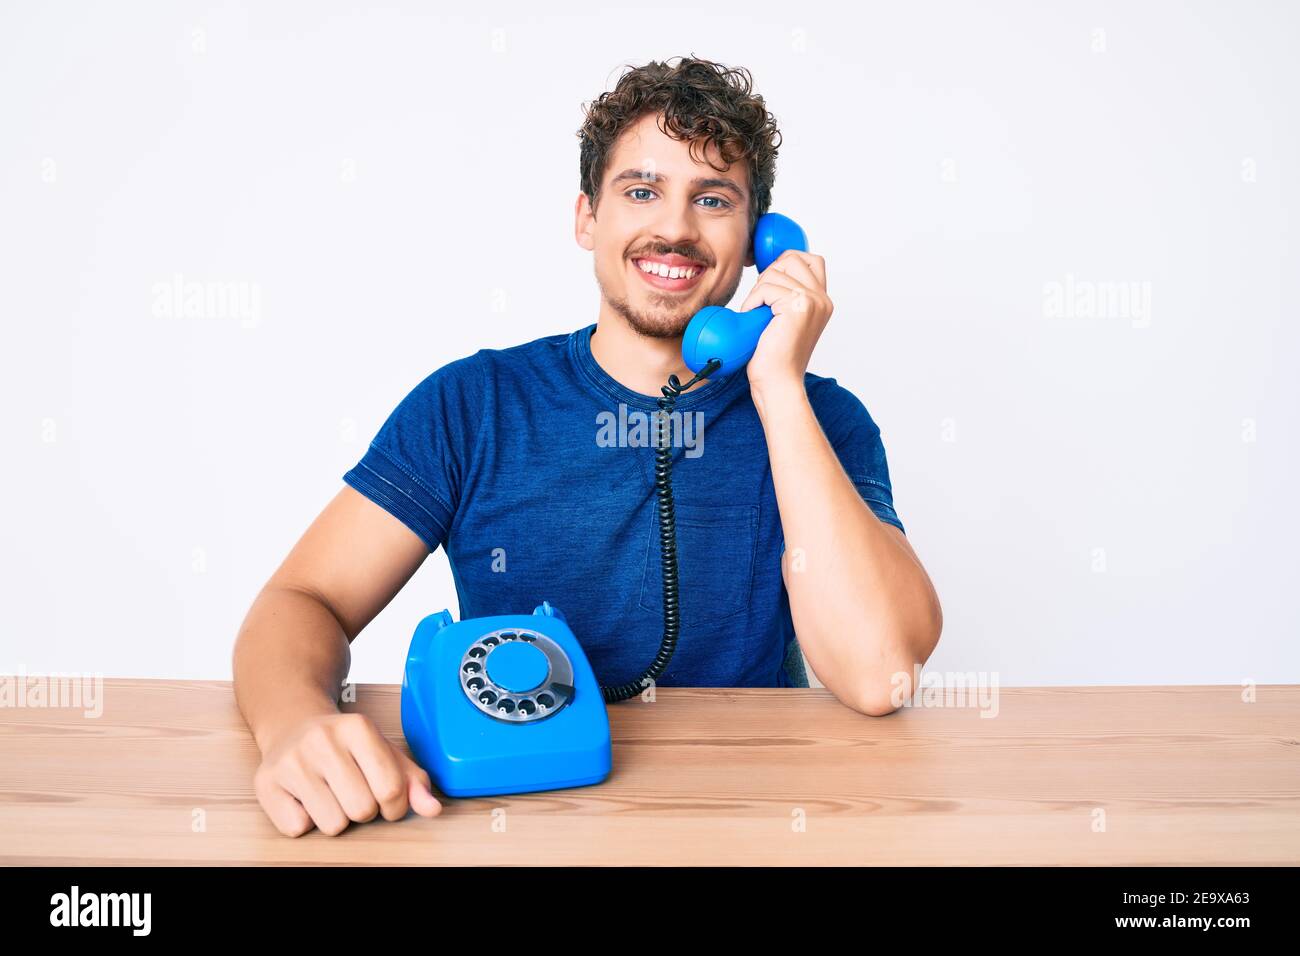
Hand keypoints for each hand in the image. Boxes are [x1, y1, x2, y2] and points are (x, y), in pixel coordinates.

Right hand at [253, 711, 441, 836]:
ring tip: (329, 793)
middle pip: (361, 810)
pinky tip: (305, 796)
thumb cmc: (346, 745)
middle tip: (353, 792)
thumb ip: (413, 781)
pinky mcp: (265, 782)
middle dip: (364, 811)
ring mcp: (291, 760)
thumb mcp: (384, 752)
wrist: (292, 724)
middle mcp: (321, 740)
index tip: (386, 799)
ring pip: (332, 824)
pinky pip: (298, 828)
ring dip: (335, 817)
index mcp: (357, 728)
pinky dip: (305, 820)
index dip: (394, 806)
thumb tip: (432, 809)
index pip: (390, 789)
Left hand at [736, 250, 831, 396]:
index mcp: (822, 301)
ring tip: (757, 314)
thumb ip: (787, 296)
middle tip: (761, 302)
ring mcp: (813, 301)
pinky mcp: (799, 306)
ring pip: (775, 272)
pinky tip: (753, 318)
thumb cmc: (775, 358)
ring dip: (757, 291)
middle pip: (792, 258)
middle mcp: (822, 299)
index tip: (769, 283)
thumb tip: (770, 269)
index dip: (787, 262)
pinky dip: (753, 301)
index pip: (811, 260)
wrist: (778, 383)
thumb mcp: (786, 320)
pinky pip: (766, 287)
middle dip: (769, 274)